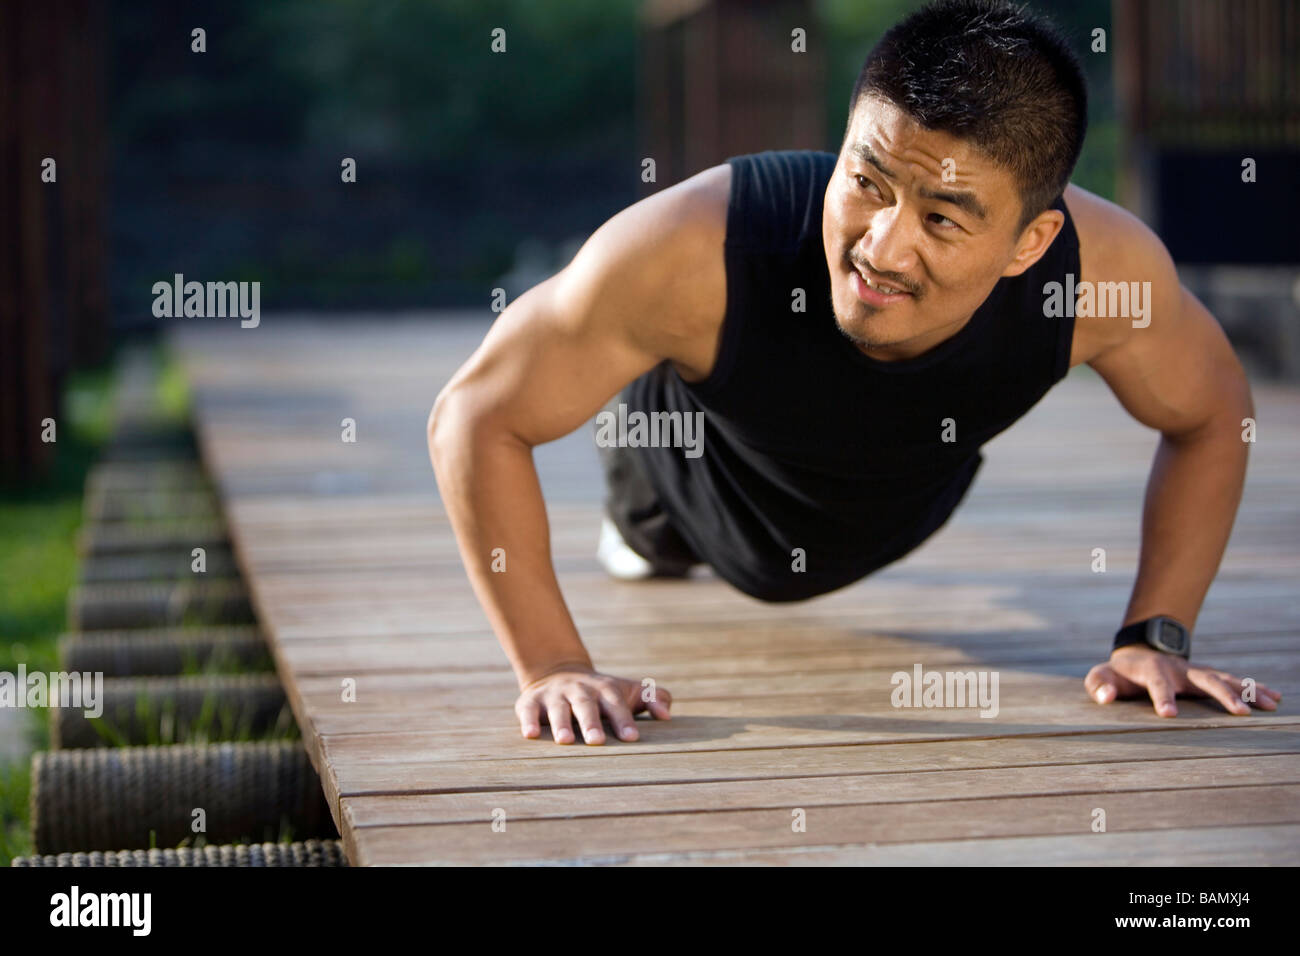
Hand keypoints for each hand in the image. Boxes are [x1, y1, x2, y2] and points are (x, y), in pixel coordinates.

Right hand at [515, 665, 671, 743]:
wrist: (559, 672)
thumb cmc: (604, 694)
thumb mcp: (629, 692)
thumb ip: (653, 698)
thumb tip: (667, 716)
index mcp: (605, 690)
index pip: (616, 704)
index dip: (623, 719)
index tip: (632, 738)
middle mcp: (579, 691)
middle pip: (586, 705)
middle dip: (591, 722)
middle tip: (597, 742)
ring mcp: (554, 695)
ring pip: (558, 708)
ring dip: (561, 723)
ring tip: (565, 741)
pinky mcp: (531, 702)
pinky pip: (527, 711)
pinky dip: (528, 721)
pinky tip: (530, 735)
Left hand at [1086, 646, 1281, 716]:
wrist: (1138, 653)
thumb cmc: (1118, 672)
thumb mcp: (1102, 676)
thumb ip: (1100, 685)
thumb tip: (1106, 696)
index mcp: (1152, 670)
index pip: (1157, 683)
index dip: (1162, 697)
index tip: (1169, 715)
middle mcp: (1179, 669)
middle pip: (1203, 679)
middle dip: (1221, 695)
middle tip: (1239, 713)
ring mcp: (1195, 672)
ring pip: (1224, 679)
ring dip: (1246, 691)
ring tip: (1268, 704)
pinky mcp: (1206, 676)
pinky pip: (1232, 681)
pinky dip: (1252, 687)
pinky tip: (1273, 697)